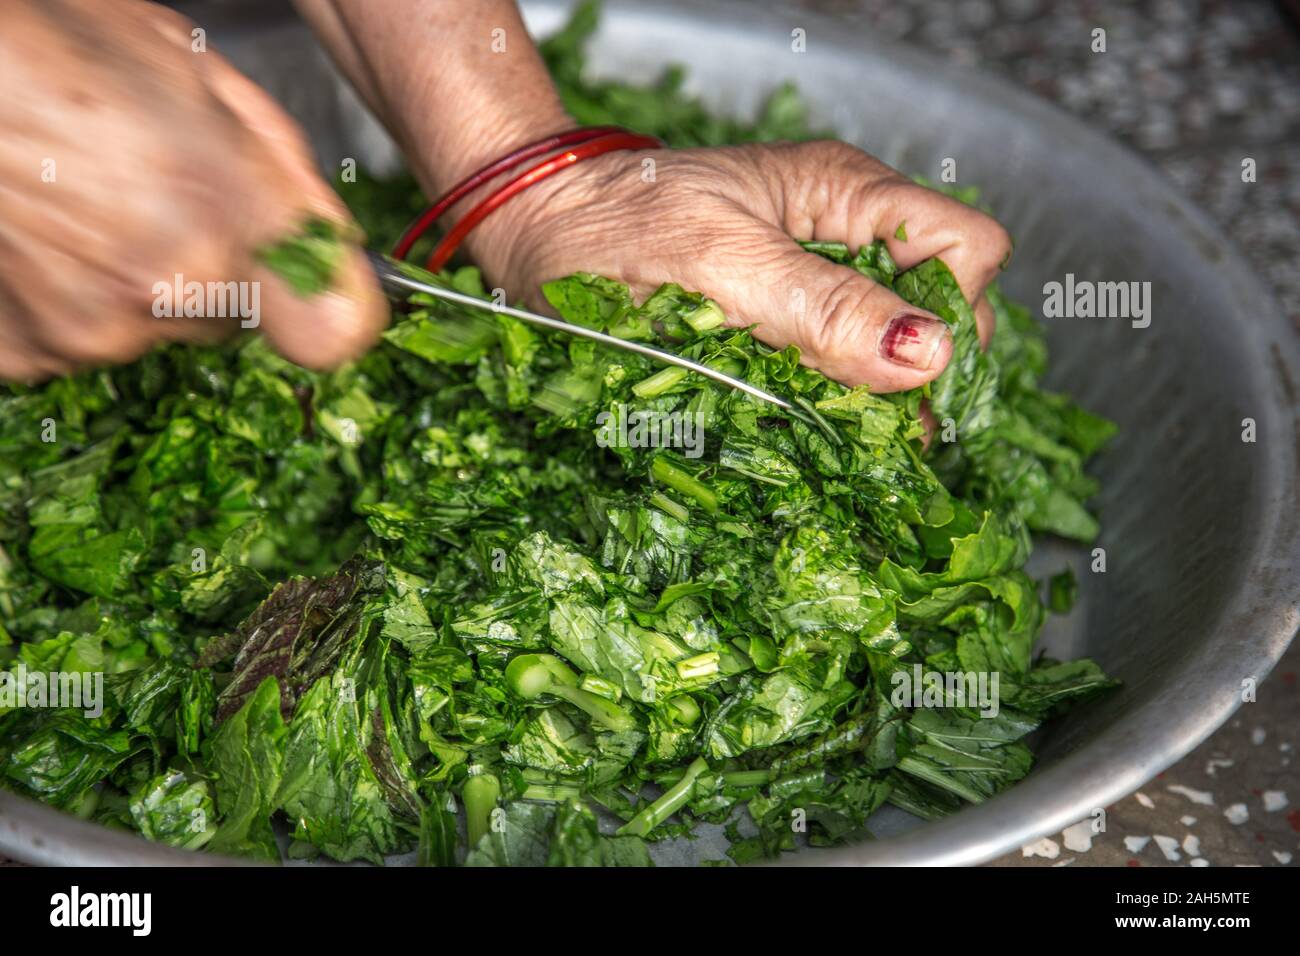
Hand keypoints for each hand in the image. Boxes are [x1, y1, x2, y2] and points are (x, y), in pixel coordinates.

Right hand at [0, 0, 385, 381]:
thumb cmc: (47, 44)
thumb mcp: (194, 70)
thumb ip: (281, 168)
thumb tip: (328, 237)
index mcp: (230, 207)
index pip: (337, 330)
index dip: (334, 308)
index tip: (321, 287)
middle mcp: (169, 287)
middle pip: (236, 316)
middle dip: (215, 265)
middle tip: (153, 194)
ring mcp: (90, 330)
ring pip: (155, 326)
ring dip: (133, 278)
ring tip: (81, 201)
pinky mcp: (25, 354)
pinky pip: (79, 338)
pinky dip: (67, 296)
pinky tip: (39, 232)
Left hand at [469, 140, 1011, 392]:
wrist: (534, 235)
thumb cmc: (614, 224)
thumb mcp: (722, 261)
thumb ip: (822, 307)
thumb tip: (927, 356)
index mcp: (848, 197)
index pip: (965, 250)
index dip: (951, 315)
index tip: (902, 376)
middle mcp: (843, 240)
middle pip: (934, 312)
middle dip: (906, 374)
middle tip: (853, 422)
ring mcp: (810, 286)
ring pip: (883, 356)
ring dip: (861, 403)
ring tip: (817, 433)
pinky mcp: (776, 329)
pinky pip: (828, 375)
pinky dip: (819, 409)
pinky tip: (792, 428)